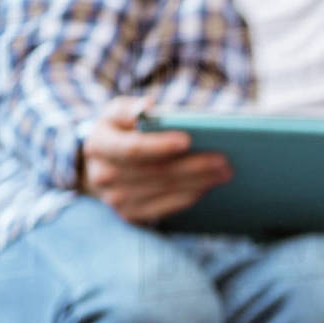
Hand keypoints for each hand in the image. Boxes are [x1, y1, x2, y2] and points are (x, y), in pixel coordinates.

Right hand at [79, 95, 232, 224]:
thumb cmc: (120, 132)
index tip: (188, 140)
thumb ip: (131, 109)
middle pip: (156, 172)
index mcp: (98, 145)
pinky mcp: (131, 215)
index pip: (132, 149)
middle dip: (193, 166)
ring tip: (224, 172)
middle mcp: (103, 176)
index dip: (160, 145)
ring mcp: (116, 200)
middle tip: (223, 160)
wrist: (102, 166)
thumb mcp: (118, 113)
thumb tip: (149, 107)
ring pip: (165, 191)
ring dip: (199, 182)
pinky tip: (208, 186)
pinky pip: (166, 207)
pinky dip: (189, 196)